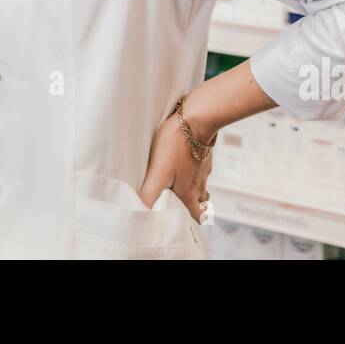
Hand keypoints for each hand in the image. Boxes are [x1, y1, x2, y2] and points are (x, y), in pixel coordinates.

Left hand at [138, 100, 214, 222]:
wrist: (197, 118)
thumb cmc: (176, 145)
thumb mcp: (158, 173)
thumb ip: (149, 195)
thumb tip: (140, 214)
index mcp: (189, 193)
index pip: (194, 218)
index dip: (187, 223)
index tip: (179, 225)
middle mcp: (199, 184)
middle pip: (197, 203)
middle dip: (188, 207)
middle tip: (175, 206)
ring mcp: (203, 168)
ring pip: (198, 185)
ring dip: (189, 188)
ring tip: (175, 185)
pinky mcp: (203, 152)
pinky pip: (198, 166)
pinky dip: (190, 169)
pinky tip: (180, 161)